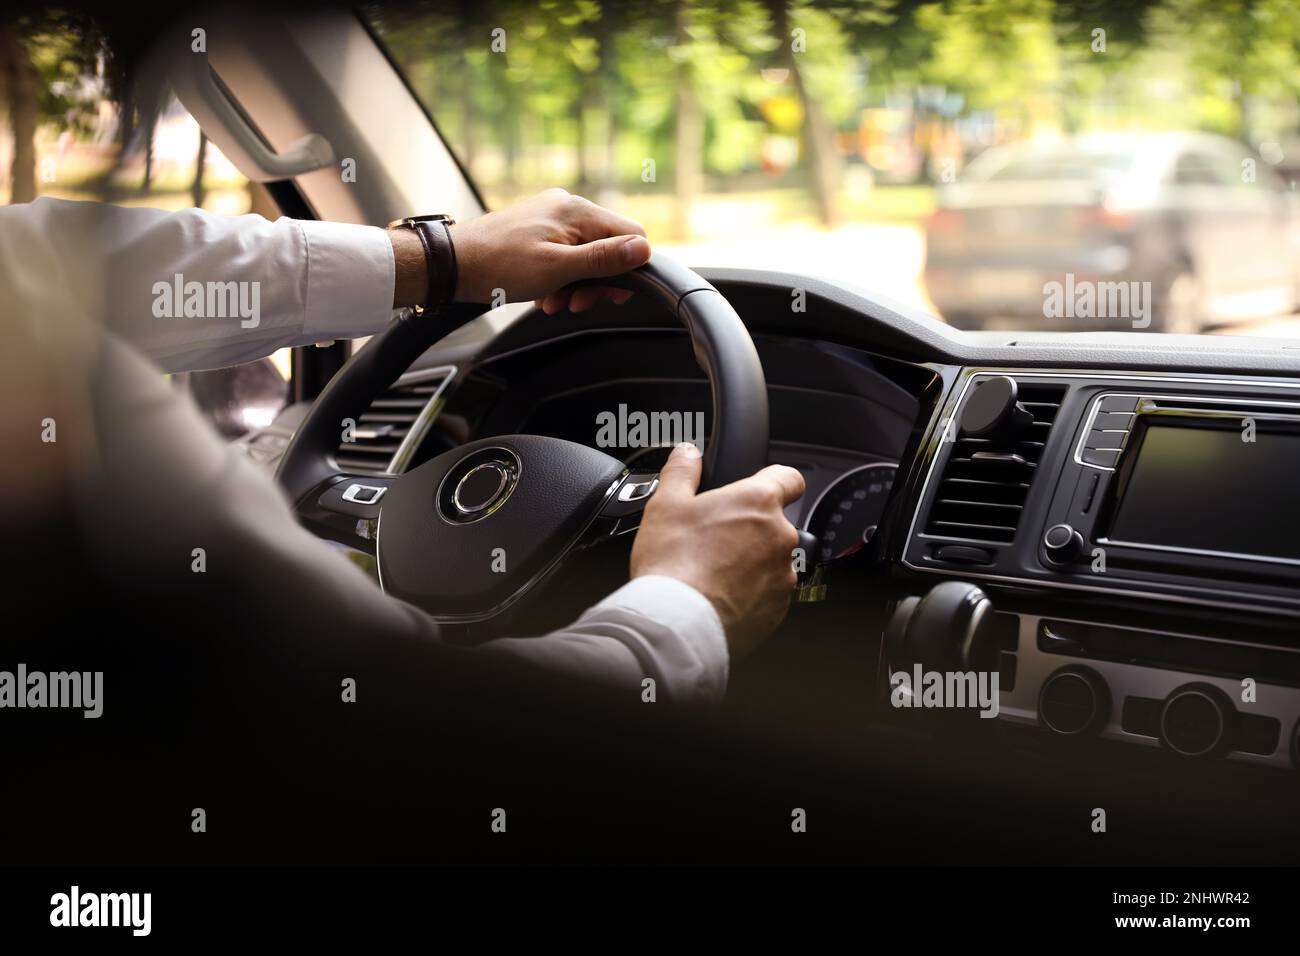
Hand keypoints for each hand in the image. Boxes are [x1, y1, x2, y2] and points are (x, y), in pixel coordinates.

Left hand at [449, 188, 651, 312]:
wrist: (453, 264)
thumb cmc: (499, 266)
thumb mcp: (559, 269)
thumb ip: (604, 259)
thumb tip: (644, 250)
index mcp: (578, 211)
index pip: (631, 234)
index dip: (630, 269)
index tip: (613, 295)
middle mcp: (567, 207)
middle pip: (608, 246)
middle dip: (597, 282)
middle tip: (578, 303)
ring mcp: (551, 217)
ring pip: (585, 254)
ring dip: (576, 284)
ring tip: (554, 300)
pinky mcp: (537, 229)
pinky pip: (564, 254)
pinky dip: (560, 277)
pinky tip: (544, 292)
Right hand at [630, 443, 805, 659]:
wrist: (678, 623)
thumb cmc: (673, 563)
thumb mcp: (666, 504)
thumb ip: (682, 471)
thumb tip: (688, 453)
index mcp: (758, 502)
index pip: (790, 478)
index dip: (776, 480)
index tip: (759, 489)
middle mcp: (780, 537)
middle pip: (774, 524)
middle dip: (750, 528)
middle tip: (715, 539)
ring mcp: (782, 575)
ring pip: (772, 560)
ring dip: (751, 562)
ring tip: (714, 572)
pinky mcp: (778, 609)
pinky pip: (768, 594)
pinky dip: (750, 593)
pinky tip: (720, 595)